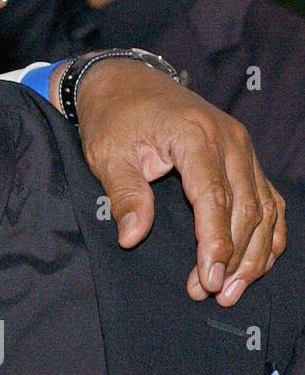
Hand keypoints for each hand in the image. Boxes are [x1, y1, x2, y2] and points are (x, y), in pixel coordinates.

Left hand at [63, 58, 285, 306]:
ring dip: (254, 253)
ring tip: (231, 289)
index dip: (215, 242)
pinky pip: (268, 199)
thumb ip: (124, 193)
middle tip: (213, 293)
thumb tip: (133, 237)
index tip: (209, 279)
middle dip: (234, 257)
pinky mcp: (244, 157)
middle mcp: (230, 141)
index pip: (215, 198)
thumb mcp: (107, 153)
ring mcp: (242, 148)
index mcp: (196, 136)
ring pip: (264, 208)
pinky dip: (268, 233)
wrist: (125, 81)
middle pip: (246, 209)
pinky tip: (255, 263)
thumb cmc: (114, 116)